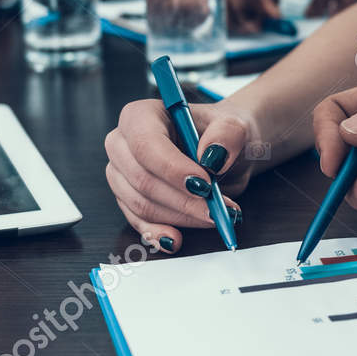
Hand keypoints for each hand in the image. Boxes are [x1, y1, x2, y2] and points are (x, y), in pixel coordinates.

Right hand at [104, 99, 256, 249]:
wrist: (223, 153)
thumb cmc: (220, 135)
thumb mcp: (234, 126)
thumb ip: (227, 135)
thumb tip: (212, 155)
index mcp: (141, 116)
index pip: (145, 145)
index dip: (173, 169)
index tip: (204, 185)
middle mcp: (123, 144)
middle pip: (142, 179)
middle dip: (183, 200)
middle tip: (216, 209)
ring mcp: (122, 174)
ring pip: (142, 205)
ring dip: (180, 217)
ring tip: (214, 216)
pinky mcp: (128, 200)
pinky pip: (139, 222)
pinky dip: (159, 233)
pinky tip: (176, 239)